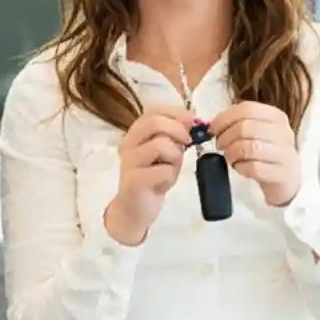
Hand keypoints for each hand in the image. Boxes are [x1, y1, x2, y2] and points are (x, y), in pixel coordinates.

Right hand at [103, 106, 193, 245]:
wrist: (136, 209)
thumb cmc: (154, 177)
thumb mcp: (166, 151)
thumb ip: (174, 135)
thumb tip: (191, 118)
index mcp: (135, 133)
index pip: (153, 110)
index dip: (176, 112)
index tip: (191, 121)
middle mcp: (128, 143)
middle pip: (153, 122)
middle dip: (177, 130)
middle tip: (187, 142)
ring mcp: (129, 162)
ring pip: (160, 145)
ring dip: (175, 157)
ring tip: (171, 169)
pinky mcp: (134, 180)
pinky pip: (163, 170)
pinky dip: (170, 176)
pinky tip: (163, 185)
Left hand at [210, 102, 300, 206]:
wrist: (287, 179)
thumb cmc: (266, 152)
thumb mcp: (257, 132)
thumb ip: (238, 123)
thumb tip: (214, 125)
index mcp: (276, 117)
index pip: (247, 109)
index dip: (225, 118)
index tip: (213, 129)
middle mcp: (283, 132)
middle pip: (246, 127)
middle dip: (226, 137)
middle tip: (220, 145)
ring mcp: (285, 153)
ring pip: (249, 147)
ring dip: (232, 153)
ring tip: (230, 157)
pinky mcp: (281, 173)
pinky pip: (254, 168)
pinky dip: (241, 168)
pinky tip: (240, 168)